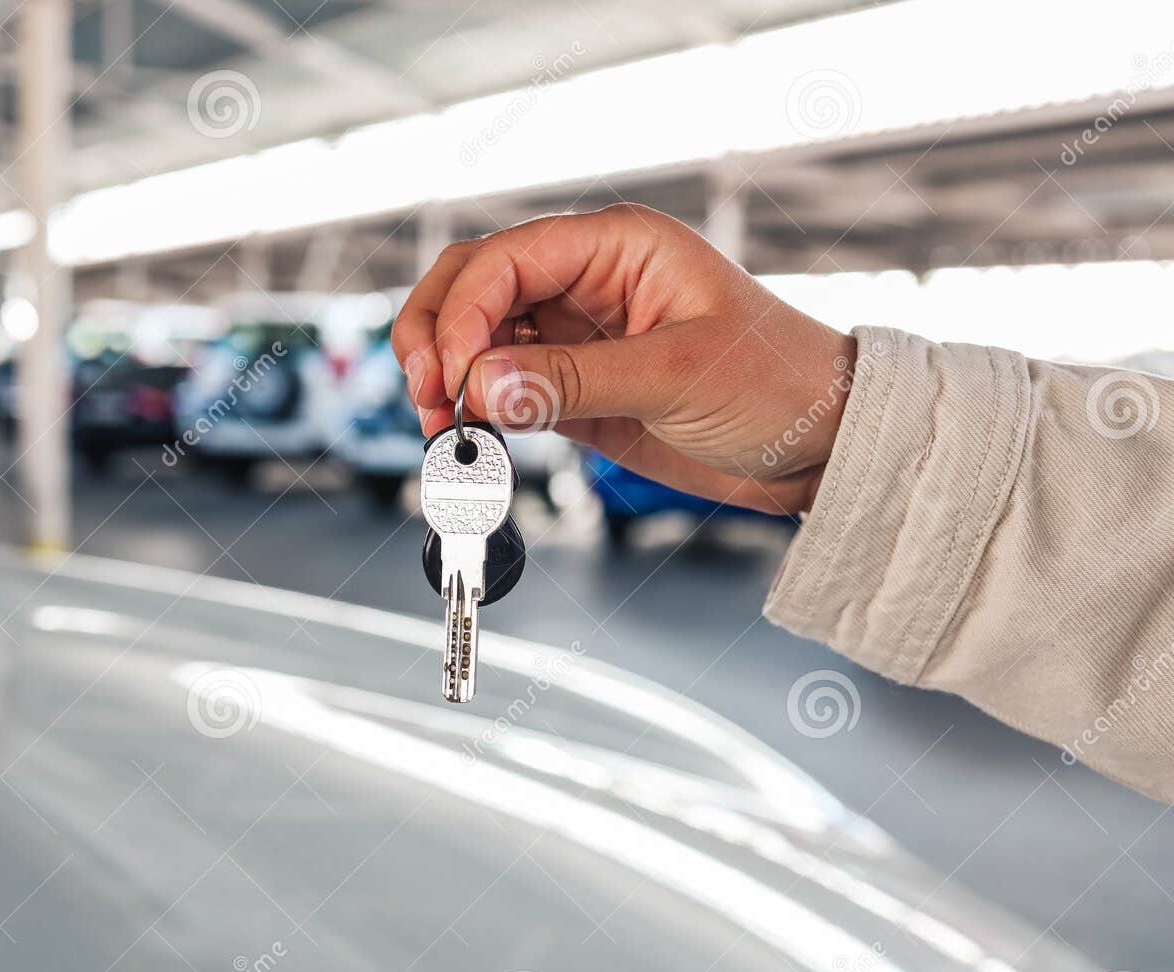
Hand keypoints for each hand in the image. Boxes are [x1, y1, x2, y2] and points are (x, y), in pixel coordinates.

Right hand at [393, 204, 857, 513]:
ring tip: (443, 424)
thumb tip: (482, 383)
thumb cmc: (780, 384)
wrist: (819, 448)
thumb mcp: (677, 375)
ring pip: (477, 339)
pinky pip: (502, 391)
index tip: (454, 373)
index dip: (465, 311)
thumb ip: (572, 380)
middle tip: (428, 393)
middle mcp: (586, 283)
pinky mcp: (572, 391)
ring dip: (448, 376)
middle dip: (437, 334)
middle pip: (474, 286)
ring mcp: (575, 338)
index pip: (508, 259)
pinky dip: (475, 412)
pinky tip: (472, 437)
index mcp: (617, 247)